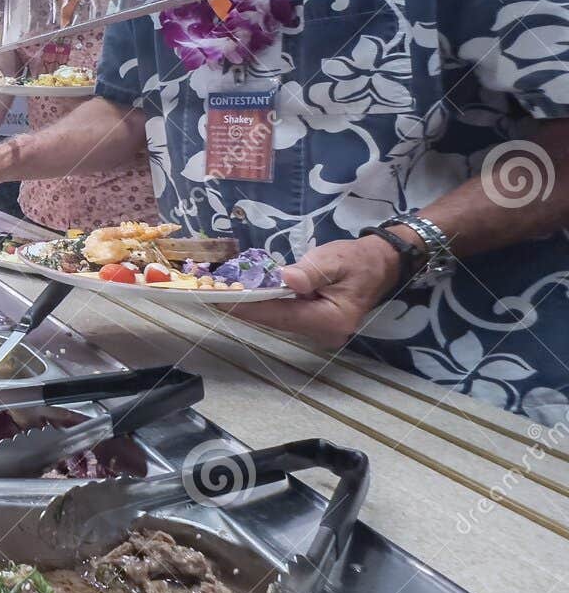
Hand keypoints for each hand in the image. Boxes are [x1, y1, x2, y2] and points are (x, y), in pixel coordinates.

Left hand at [229, 236, 402, 347]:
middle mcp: (322, 332)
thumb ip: (311, 271)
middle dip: (244, 307)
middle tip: (211, 294)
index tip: (220, 299)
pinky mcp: (312, 324)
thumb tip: (287, 279)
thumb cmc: (360, 260)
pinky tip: (243, 295)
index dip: (249, 307)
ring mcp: (317, 331)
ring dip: (251, 306)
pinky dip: (265, 305)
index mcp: (330, 319)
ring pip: (276, 319)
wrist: (381, 264)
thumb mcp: (337, 260)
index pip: (280, 315)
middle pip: (274, 320)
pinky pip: (282, 315)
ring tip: (220, 293)